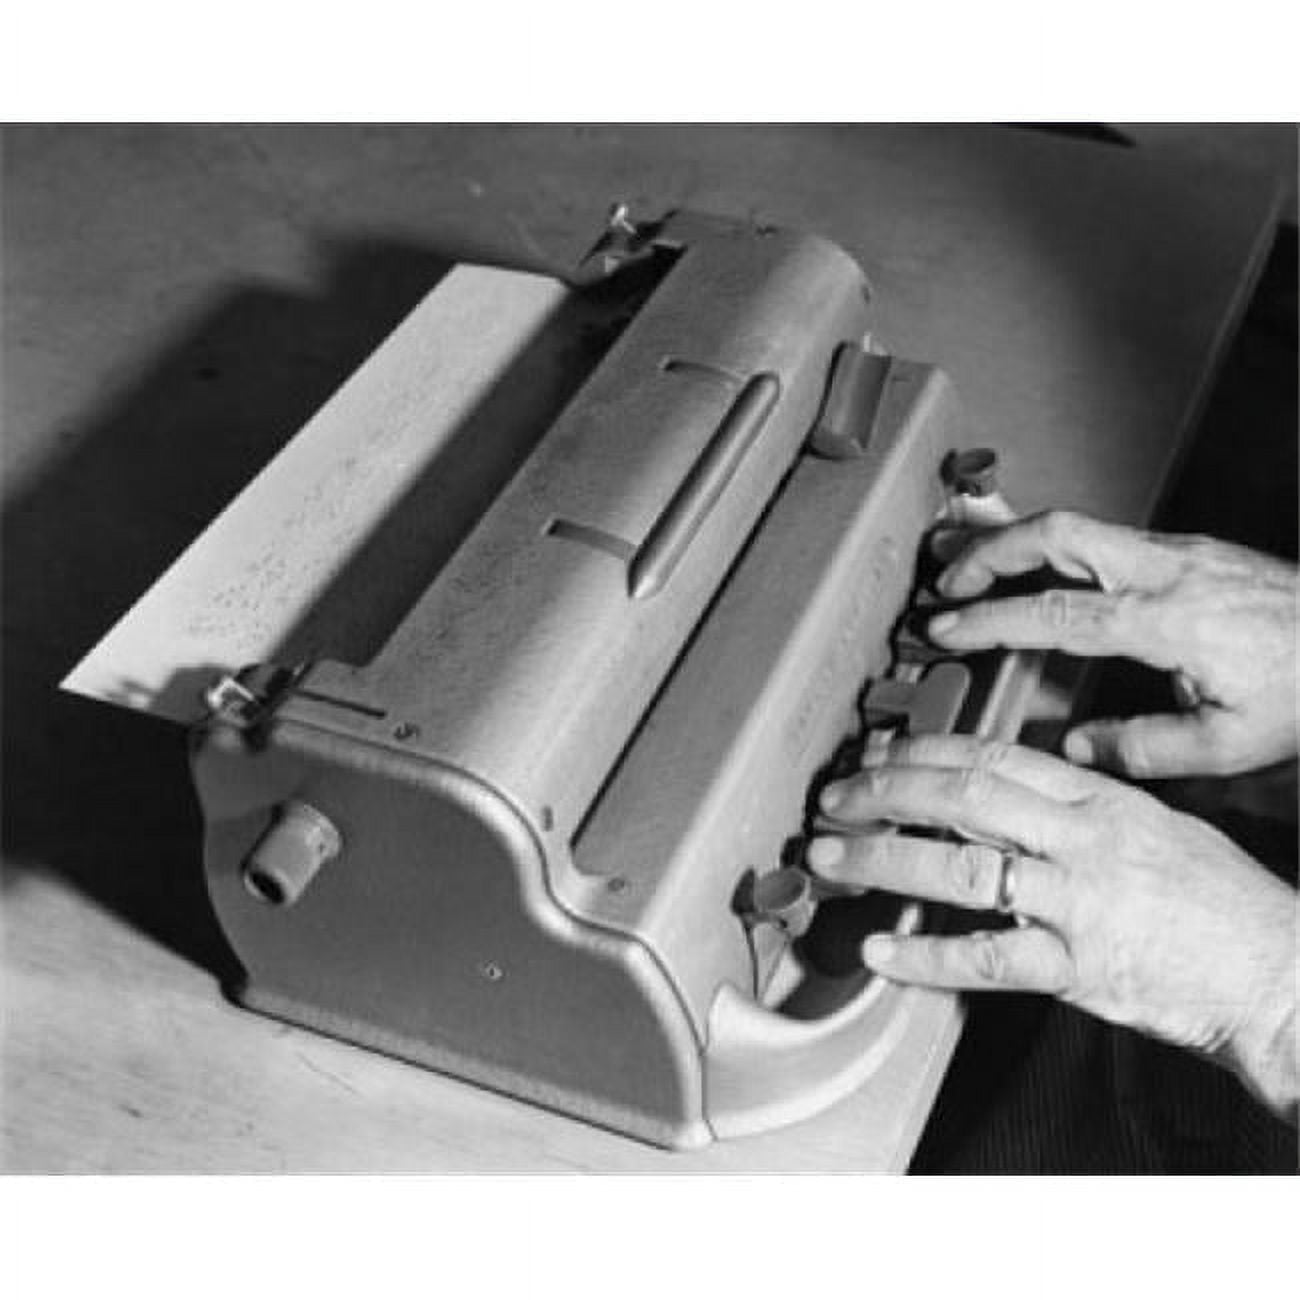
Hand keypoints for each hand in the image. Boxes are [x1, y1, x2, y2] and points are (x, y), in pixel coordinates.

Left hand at [810, 734, 1297, 1121]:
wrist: (1278, 973)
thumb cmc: (1222, 903)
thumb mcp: (1155, 826)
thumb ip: (1079, 807)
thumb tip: (1010, 791)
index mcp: (1101, 800)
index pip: (994, 759)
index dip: (924, 752)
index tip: (879, 753)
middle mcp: (1084, 843)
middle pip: (964, 801)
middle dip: (886, 793)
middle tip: (835, 798)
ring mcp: (1079, 905)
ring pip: (960, 872)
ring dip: (883, 863)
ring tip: (831, 861)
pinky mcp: (1079, 970)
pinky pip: (988, 958)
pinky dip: (927, 957)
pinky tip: (882, 953)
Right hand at [926, 511, 1297, 776]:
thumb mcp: (1234, 743)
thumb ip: (1146, 748)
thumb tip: (1078, 748)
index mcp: (1169, 620)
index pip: (1055, 612)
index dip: (990, 618)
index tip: (948, 628)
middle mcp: (1169, 570)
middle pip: (1057, 532)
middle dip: (989, 551)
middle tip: (947, 579)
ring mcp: (1180, 551)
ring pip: (1079, 523)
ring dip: (1017, 541)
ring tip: (975, 564)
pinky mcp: (1191, 550)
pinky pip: (1106, 534)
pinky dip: (1057, 547)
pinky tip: (1045, 569)